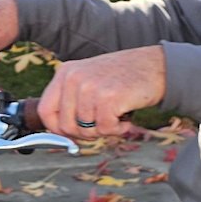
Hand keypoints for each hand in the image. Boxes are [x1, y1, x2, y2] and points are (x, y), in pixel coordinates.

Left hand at [37, 46, 166, 138]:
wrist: (155, 66)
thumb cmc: (123, 77)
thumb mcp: (89, 80)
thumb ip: (73, 102)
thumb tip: (61, 135)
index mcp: (65, 73)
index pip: (45, 110)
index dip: (56, 129)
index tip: (72, 135)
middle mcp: (74, 78)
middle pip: (66, 126)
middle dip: (85, 133)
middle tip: (102, 124)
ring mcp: (90, 87)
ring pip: (86, 130)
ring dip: (105, 130)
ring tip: (117, 115)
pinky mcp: (108, 97)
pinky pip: (105, 130)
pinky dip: (118, 129)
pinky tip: (126, 117)